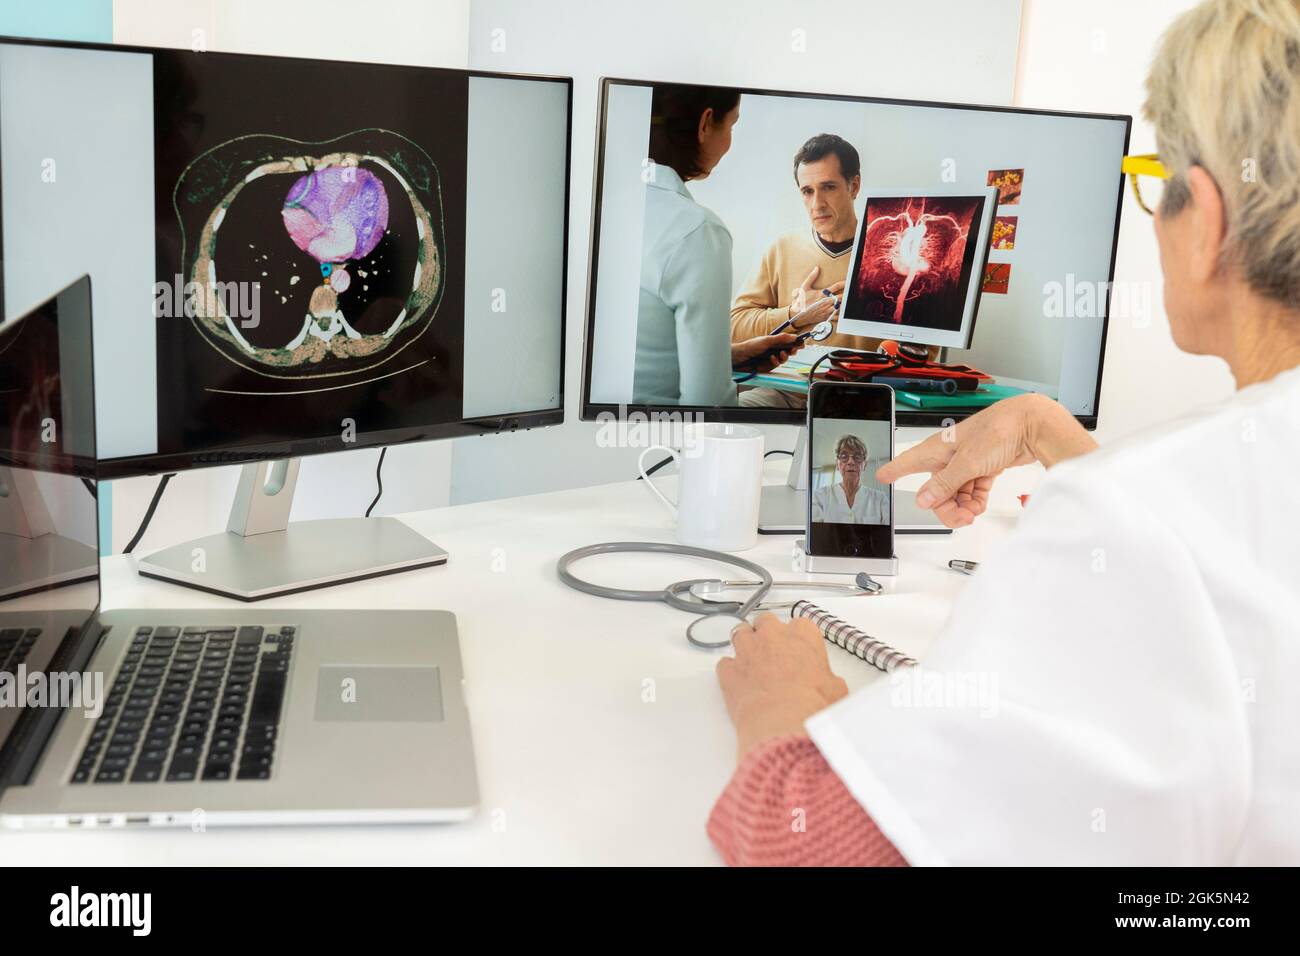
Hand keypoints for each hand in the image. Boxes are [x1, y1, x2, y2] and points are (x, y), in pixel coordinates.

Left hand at [716, 613, 848, 760]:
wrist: (782, 723)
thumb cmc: (810, 705)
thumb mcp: (835, 690)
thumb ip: (828, 678)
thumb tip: (829, 685)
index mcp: (802, 635)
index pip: (800, 625)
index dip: (798, 639)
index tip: (799, 651)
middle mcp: (772, 635)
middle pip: (766, 621)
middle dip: (768, 633)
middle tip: (774, 653)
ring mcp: (747, 649)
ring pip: (740, 632)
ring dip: (746, 644)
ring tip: (753, 662)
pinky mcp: (729, 669)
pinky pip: (725, 662)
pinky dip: (730, 670)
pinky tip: (739, 682)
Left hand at [732, 332, 799, 373]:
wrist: (740, 358)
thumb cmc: (751, 346)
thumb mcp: (767, 340)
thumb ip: (781, 339)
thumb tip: (794, 336)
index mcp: (774, 341)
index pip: (788, 341)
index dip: (796, 342)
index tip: (802, 343)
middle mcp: (774, 349)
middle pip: (789, 350)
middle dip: (792, 350)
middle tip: (794, 350)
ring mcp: (772, 358)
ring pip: (784, 359)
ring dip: (784, 356)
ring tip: (781, 354)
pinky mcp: (769, 366)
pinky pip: (777, 365)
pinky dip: (776, 362)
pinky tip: (772, 359)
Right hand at [788, 268, 844, 329]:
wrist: (796, 315)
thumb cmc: (800, 301)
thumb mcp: (804, 287)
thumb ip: (811, 277)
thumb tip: (816, 268)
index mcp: (822, 294)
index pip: (836, 287)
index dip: (844, 283)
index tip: (848, 281)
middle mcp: (826, 302)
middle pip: (841, 297)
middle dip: (847, 295)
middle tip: (851, 292)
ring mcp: (827, 310)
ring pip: (840, 307)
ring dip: (844, 304)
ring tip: (849, 302)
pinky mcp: (826, 317)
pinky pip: (836, 317)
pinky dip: (840, 315)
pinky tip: (843, 312)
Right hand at [875, 393, 1097, 527]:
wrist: (1031, 425)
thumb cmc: (999, 430)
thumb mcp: (968, 462)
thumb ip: (945, 483)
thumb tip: (923, 499)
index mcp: (939, 448)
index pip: (908, 461)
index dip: (894, 470)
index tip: (881, 476)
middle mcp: (950, 455)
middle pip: (937, 488)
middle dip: (946, 506)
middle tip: (960, 517)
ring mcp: (967, 461)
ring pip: (956, 492)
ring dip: (964, 505)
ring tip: (975, 510)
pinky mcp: (984, 466)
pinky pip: (972, 490)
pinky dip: (976, 500)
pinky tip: (980, 504)